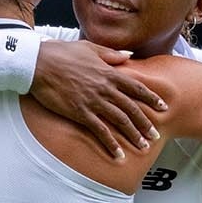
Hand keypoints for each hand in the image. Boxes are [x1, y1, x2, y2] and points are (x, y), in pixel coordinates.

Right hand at [31, 41, 165, 159]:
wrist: (38, 63)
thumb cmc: (61, 53)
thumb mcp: (89, 48)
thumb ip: (110, 54)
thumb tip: (127, 56)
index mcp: (109, 72)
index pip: (137, 87)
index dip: (151, 98)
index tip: (163, 107)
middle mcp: (105, 88)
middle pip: (132, 108)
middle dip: (146, 123)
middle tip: (155, 135)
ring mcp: (94, 102)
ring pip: (120, 121)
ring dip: (133, 135)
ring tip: (143, 146)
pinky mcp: (80, 113)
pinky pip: (100, 131)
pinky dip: (111, 144)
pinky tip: (118, 154)